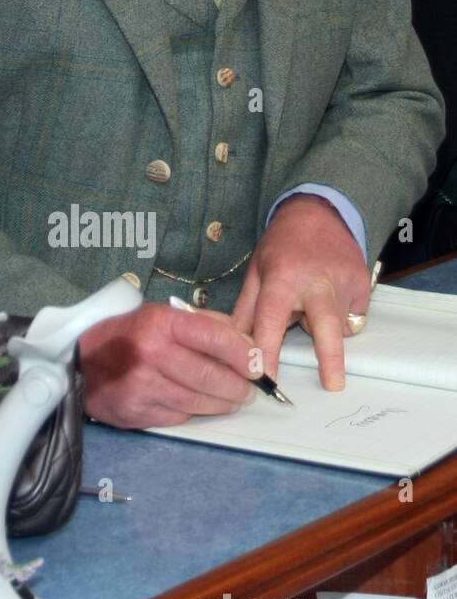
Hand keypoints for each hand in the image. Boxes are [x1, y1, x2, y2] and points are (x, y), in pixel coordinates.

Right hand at [78, 302, 257, 428]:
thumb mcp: (160, 316)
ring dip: (222, 403)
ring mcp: (144, 384)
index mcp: (159, 323)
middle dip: (239, 387)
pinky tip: (195, 402)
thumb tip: (245, 342)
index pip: (216, 337)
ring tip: (230, 399)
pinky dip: (194, 411)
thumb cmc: (125, 337)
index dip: (245, 354)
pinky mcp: (138, 410)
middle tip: (248, 389)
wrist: (81, 362)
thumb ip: (204, 325)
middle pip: (213, 376)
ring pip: (201, 401)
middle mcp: (151, 352)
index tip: (258, 365)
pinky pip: (181, 415)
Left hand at [231, 194, 370, 390]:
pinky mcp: (363, 285)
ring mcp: (344, 282)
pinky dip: (338, 316)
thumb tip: (235, 344)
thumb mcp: (256, 272)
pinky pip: (350, 317)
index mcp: (282, 277)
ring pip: (337, 324)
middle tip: (333, 385)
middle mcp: (316, 281)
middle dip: (330, 356)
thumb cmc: (282, 246)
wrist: (318, 214)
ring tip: (311, 302)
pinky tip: (328, 295)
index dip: (267, 349)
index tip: (265, 376)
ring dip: (321, 326)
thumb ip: (247, 310)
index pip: (271, 319)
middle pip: (325, 323)